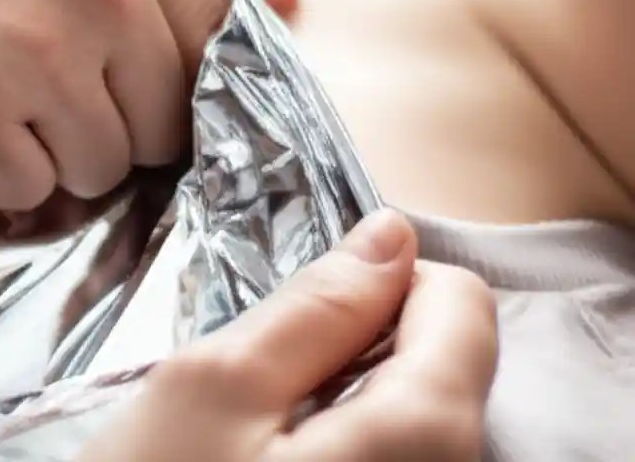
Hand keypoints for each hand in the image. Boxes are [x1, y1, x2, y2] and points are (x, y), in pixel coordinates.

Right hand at [79, 210, 497, 460]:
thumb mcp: (215, 386)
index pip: (461, 303)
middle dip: (356, 353)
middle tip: (259, 392)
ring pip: (414, 422)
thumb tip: (392, 237)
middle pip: (443, 367)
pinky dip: (342, 453)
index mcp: (427, 433)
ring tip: (257, 444)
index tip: (300, 319)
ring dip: (343, 407)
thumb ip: (315, 306)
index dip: (379, 286)